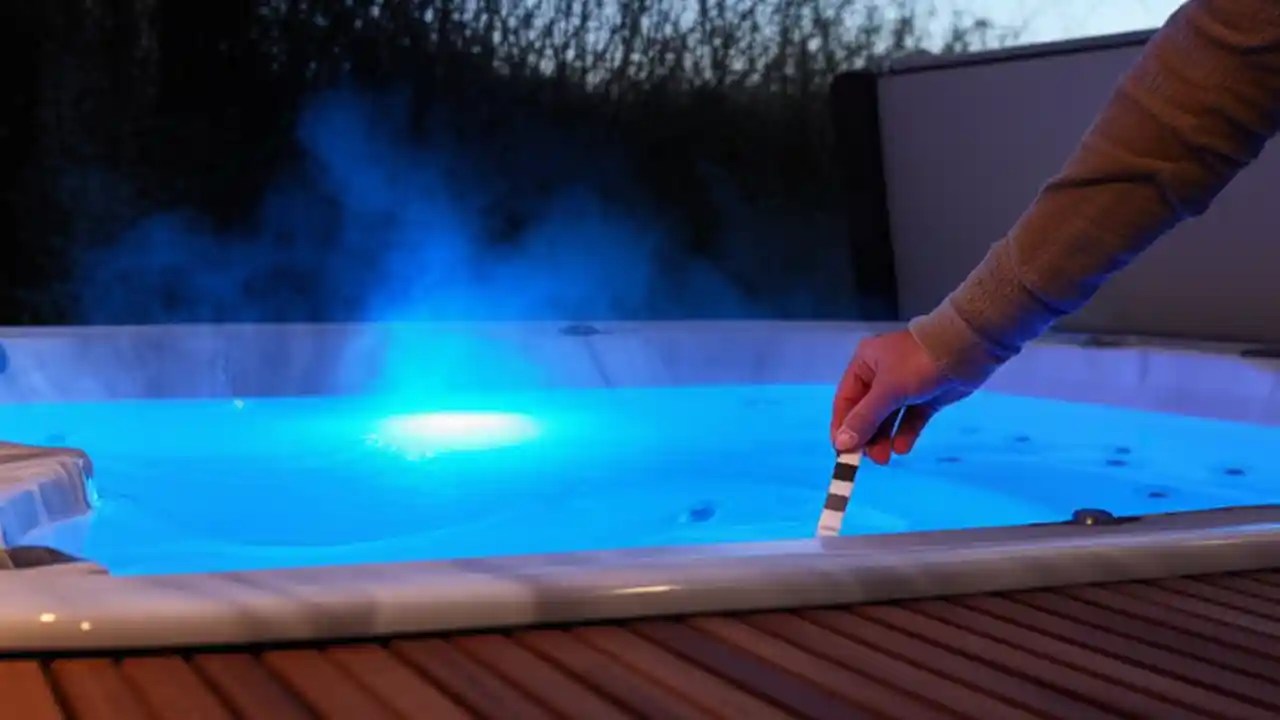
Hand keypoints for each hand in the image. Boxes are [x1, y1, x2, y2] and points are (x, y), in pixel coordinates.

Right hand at [830, 329, 970, 464]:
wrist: (966, 349)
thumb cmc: (918, 364)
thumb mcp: (888, 391)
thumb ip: (864, 419)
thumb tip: (840, 444)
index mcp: (865, 364)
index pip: (845, 400)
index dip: (842, 426)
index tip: (841, 452)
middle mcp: (881, 374)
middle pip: (867, 412)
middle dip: (867, 436)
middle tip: (869, 458)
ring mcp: (905, 386)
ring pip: (888, 418)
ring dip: (884, 438)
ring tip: (885, 458)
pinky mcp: (926, 397)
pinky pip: (910, 419)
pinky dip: (905, 433)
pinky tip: (902, 448)